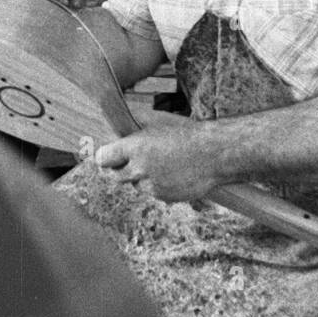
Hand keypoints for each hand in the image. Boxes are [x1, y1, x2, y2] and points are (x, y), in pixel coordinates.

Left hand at [94, 107, 221, 202]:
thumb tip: (119, 119)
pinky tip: (173, 174)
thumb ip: (136, 123)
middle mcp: (139, 168)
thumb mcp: (159, 121)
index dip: (105, 157)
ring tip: (162, 165)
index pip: (103, 158)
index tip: (107, 157)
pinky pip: (154, 193)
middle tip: (134, 161)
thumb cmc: (188, 133)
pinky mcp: (164, 197)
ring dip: (143, 179)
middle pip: (116, 176)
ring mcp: (151, 185)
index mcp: (135, 147)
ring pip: (136, 186)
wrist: (215, 153)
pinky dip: (159, 186)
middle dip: (122, 169)